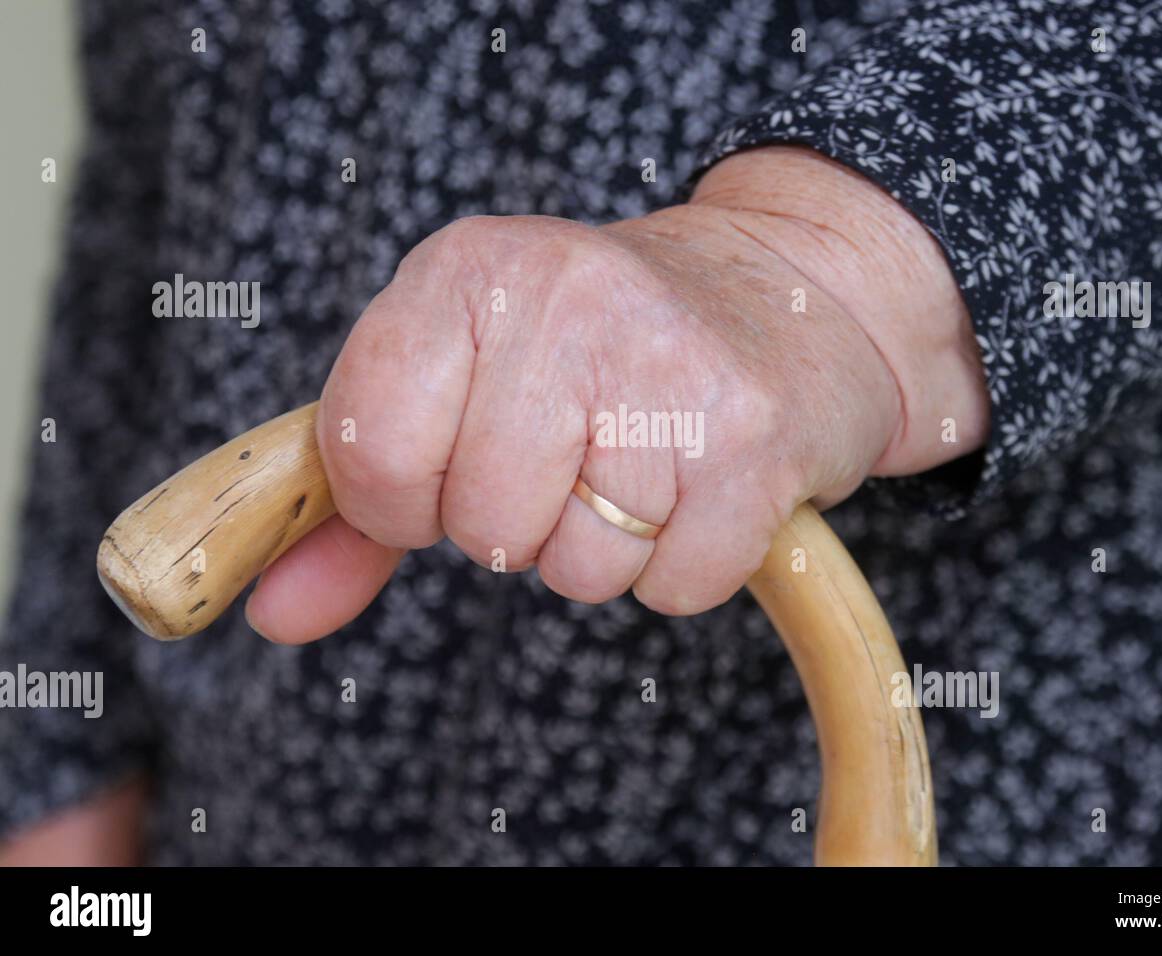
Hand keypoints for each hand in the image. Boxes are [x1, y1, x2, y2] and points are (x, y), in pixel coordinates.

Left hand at [245, 146, 988, 642]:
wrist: (793, 294)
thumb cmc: (605, 348)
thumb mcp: (467, 375)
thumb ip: (358, 497)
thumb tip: (273, 615)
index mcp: (467, 271)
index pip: (371, 451)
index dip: (405, 496)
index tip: (457, 462)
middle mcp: (564, 299)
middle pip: (482, 529)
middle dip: (522, 524)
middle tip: (580, 450)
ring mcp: (667, 369)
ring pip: (579, 570)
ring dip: (608, 546)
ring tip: (651, 458)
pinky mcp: (755, 442)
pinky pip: (674, 589)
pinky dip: (688, 563)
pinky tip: (706, 483)